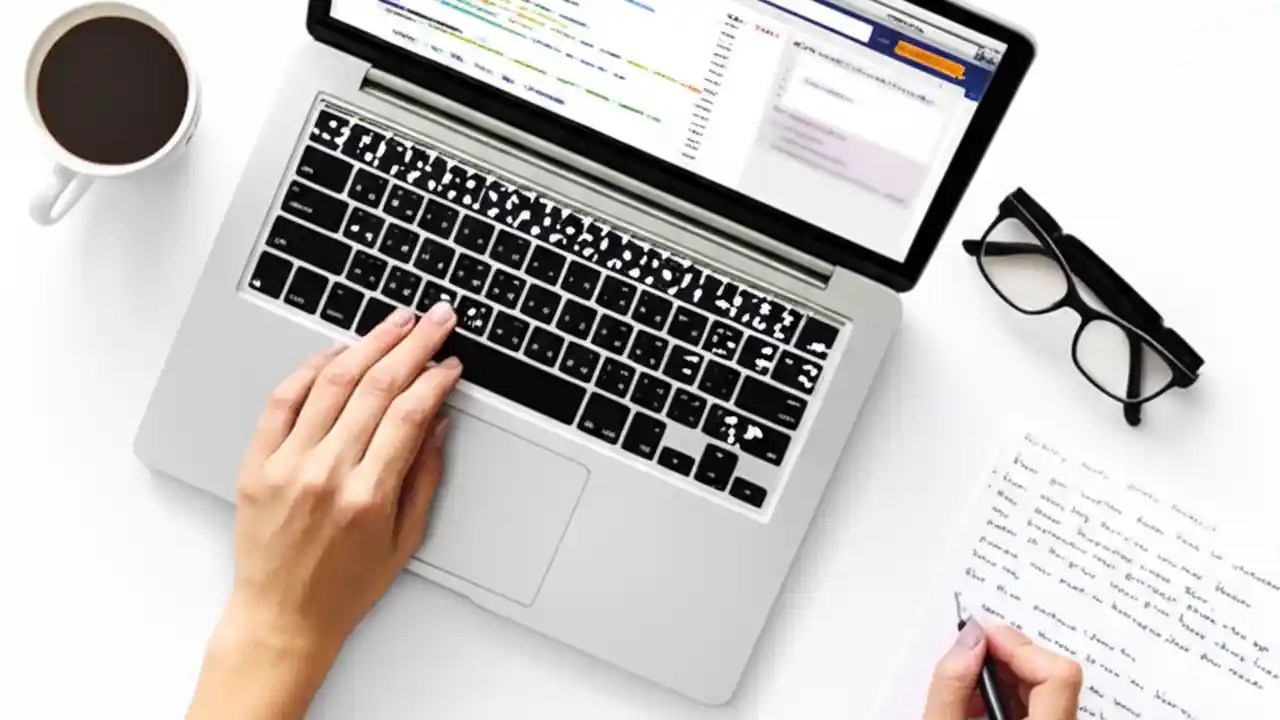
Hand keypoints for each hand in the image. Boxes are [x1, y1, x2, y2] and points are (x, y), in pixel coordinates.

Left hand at [188, 304, 461, 719]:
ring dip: (370, 343)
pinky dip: (311, 368)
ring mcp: (288, 464)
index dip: (436, 379)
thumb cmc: (344, 586)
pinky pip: (283, 400)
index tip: (451, 362)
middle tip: (435, 320)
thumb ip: (424, 477)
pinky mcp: (257, 463)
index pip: (409, 413)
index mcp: (368, 495)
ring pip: (332, 382)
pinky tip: (337, 352)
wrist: (281, 616)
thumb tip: (438, 422)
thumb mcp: (404, 540)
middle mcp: (327, 473)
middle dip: (413, 345)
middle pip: (377, 386)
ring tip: (395, 323)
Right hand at [923, 620, 1082, 719]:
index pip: (1058, 674)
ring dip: (1004, 677)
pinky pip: (1041, 701)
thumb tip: (970, 637)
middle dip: (1006, 659)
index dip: (1020, 647)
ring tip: (966, 695)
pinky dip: (1009, 694)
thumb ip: (952, 686)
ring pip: (1046, 686)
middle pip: (1052, 673)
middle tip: (966, 661)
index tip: (983, 635)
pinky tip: (976, 708)